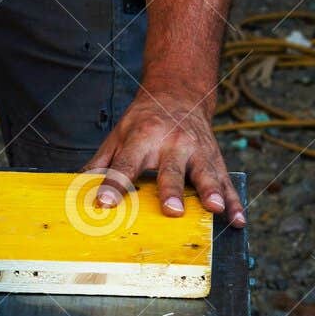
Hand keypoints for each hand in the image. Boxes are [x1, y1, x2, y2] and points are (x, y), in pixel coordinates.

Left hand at [83, 91, 244, 224]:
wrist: (179, 94)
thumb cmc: (143, 120)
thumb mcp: (118, 134)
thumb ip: (101, 162)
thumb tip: (76, 189)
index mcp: (142, 138)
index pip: (125, 164)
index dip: (114, 184)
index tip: (104, 203)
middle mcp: (172, 143)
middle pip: (171, 170)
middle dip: (172, 190)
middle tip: (172, 209)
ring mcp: (197, 151)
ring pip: (206, 173)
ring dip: (211, 191)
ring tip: (216, 208)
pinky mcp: (215, 159)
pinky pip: (227, 182)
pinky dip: (235, 202)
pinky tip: (238, 221)